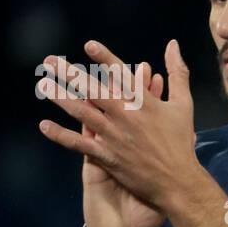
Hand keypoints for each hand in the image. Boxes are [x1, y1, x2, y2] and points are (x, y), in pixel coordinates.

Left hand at [39, 39, 200, 214]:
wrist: (177, 182)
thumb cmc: (180, 142)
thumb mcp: (183, 104)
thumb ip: (178, 72)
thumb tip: (173, 44)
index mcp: (144, 103)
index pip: (121, 75)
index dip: (105, 58)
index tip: (89, 45)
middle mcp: (126, 117)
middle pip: (93, 91)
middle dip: (70, 74)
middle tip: (50, 60)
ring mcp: (114, 137)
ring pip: (82, 113)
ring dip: (61, 98)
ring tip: (44, 85)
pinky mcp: (107, 156)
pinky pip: (79, 144)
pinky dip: (61, 136)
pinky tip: (44, 126)